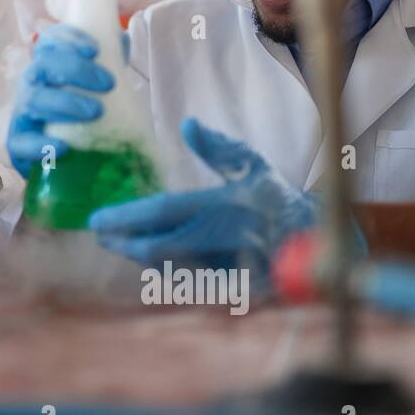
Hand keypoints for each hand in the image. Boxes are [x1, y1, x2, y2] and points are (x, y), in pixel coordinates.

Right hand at [7, 23, 121, 178]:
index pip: (50, 42)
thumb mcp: (98, 83)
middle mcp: (32, 85)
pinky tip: (63, 147)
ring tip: (96, 111)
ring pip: (33, 100)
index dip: (69, 40)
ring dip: (64, 103)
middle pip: (43, 66)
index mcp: (48, 65)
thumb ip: (110, 59)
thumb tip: (122, 39)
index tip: (95, 50)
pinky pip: (20, 143)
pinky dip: (40, 144)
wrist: (67, 155)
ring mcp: (22, 113)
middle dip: (75, 70)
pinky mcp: (18, 145)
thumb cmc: (82, 110)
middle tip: (109, 83)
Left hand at [89, 117, 325, 270]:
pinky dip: (161, 269)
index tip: (97, 219)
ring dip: (137, 256)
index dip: (125, 218)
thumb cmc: (277, 198)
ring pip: (166, 266)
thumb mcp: (254, 165)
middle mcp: (220, 239)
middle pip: (156, 247)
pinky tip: (146, 258)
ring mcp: (223, 268)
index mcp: (223, 206)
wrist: (317, 243)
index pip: (162, 213)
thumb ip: (220, 148)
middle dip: (122, 242)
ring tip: (115, 242)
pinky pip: (184, 281)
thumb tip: (189, 125)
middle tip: (99, 234)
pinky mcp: (228, 289)